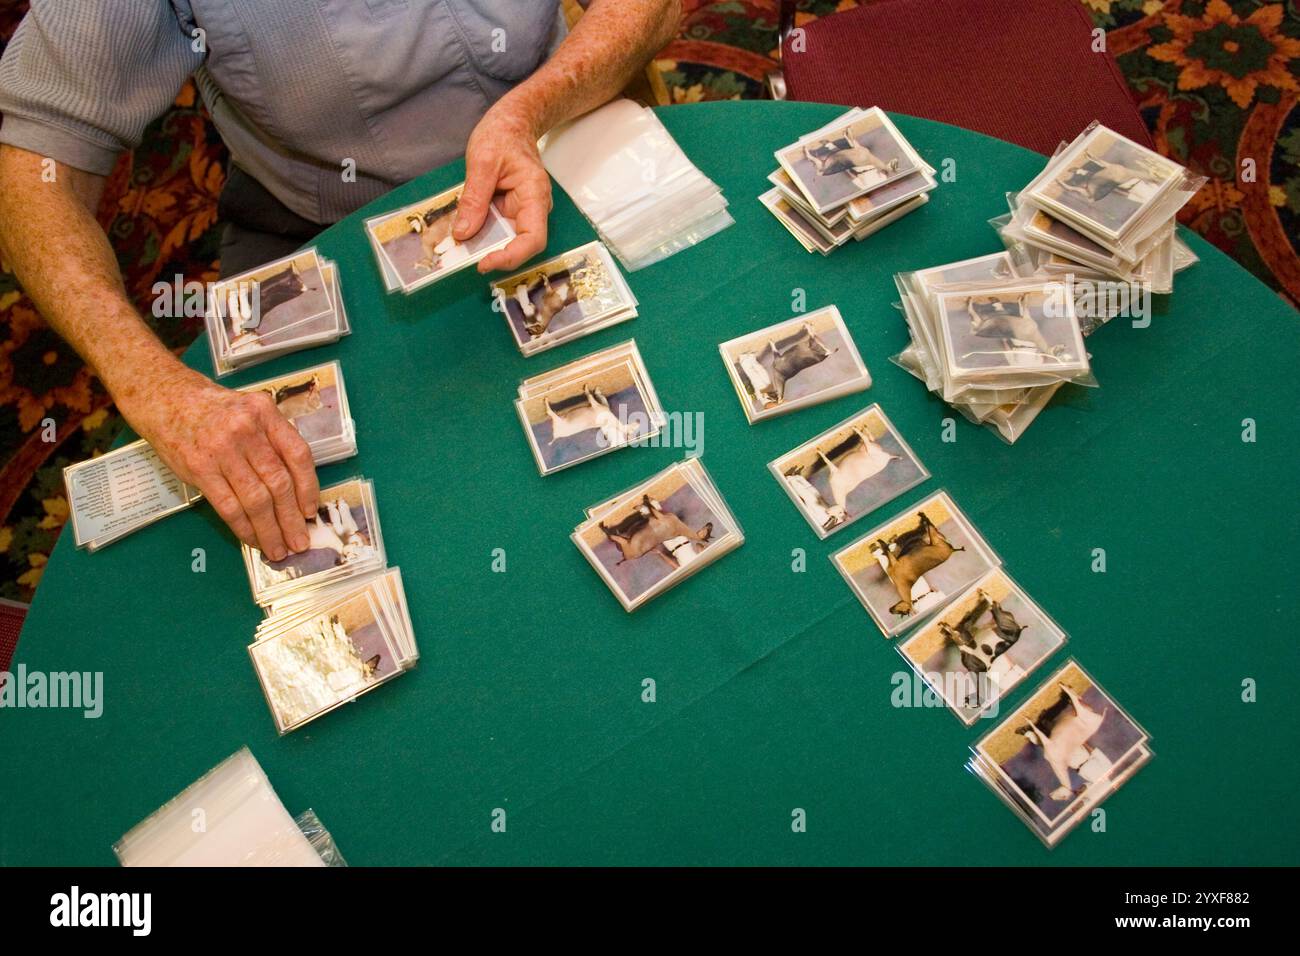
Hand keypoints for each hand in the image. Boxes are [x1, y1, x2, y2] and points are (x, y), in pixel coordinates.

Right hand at [123, 369, 318, 560]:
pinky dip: (244, 527)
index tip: (310, 511)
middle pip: (278, 482)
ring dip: (270, 530)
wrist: (166, 399)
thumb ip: (273, 442)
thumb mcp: (251, 412)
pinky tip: (253, 539)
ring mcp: (222, 450)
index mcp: (266, 414)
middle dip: (291, 518)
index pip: (298, 455)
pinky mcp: (199, 469)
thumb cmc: (215, 411)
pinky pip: (229, 506)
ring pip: (256, 499)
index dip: (309, 488)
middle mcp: (246, 430)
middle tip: (299, 541)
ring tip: (279, 549)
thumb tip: (295, 490)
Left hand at [454, 103, 552, 273]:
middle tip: (463, 259)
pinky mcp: (507, 211)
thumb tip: (463, 233)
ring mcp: (520, 212)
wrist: (511, 123)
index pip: (532, 239)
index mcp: (534, 195)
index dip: (511, 256)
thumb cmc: (503, 134)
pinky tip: (461, 234)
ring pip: (505, 240)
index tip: (484, 262)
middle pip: (519, 245)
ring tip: (457, 249)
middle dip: (493, 255)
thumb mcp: (483, 162)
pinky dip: (479, 235)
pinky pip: (494, 229)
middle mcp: (532, 209)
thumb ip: (474, 198)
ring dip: (483, 247)